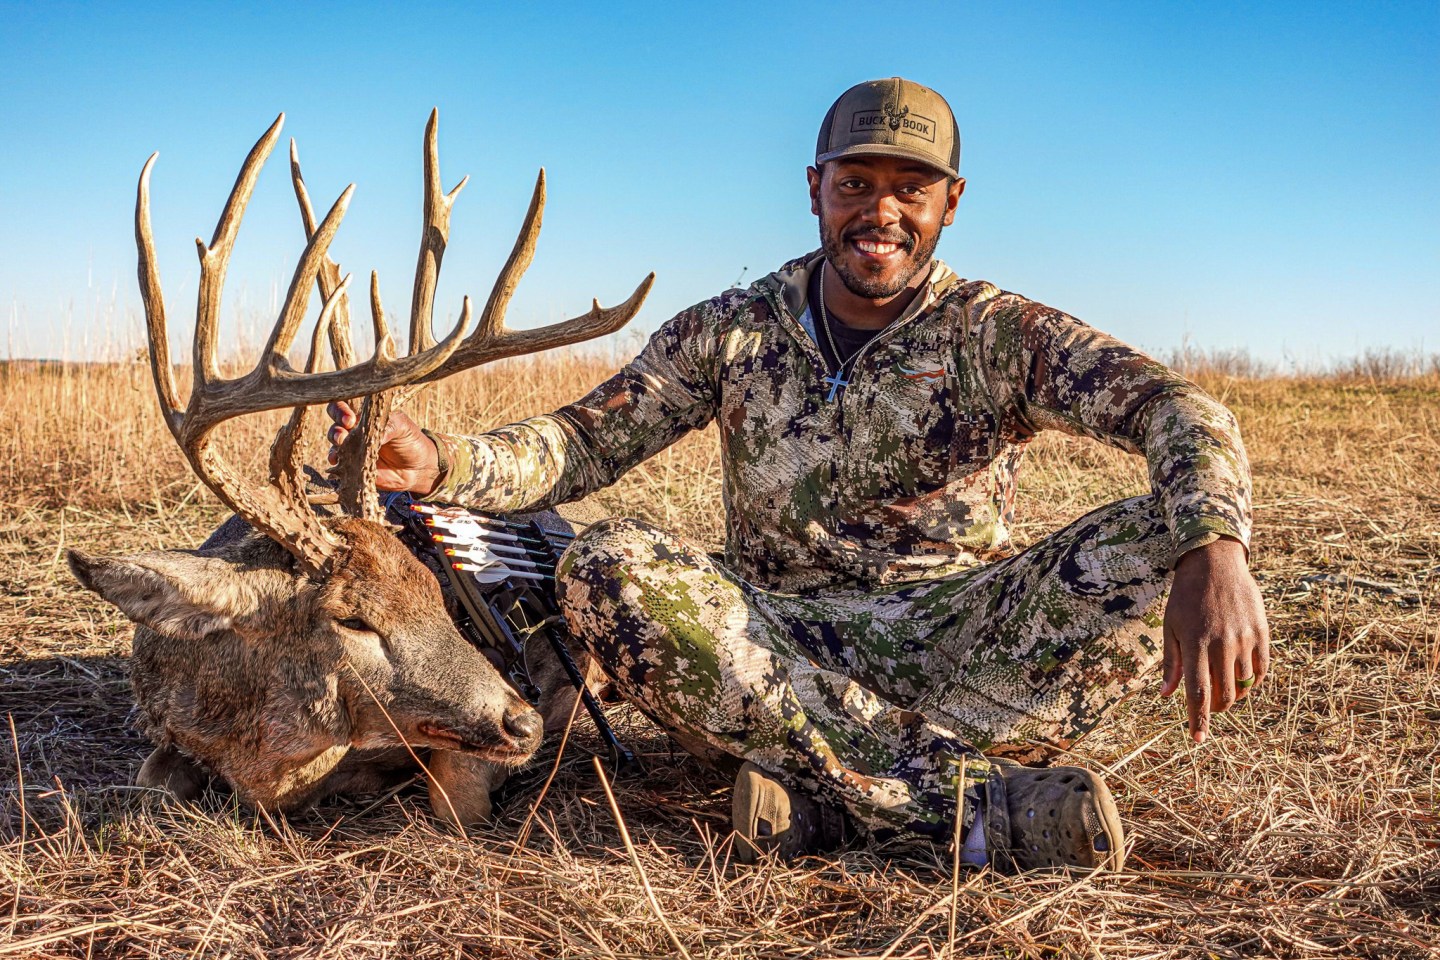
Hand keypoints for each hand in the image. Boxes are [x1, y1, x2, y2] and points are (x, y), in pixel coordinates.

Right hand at [326, 401, 443, 495]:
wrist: (417, 469)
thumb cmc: (410, 441)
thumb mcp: (404, 428)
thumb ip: (389, 427)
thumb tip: (374, 436)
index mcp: (367, 413)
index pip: (348, 403)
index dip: (342, 408)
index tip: (350, 419)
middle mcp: (356, 426)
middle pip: (336, 419)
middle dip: (337, 425)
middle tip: (343, 435)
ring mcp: (352, 444)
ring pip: (334, 437)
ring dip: (334, 440)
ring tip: (340, 445)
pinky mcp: (351, 462)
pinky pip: (338, 458)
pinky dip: (335, 458)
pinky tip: (336, 460)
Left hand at [1160, 537, 1269, 742]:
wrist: (1215, 564)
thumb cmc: (1186, 598)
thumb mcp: (1170, 626)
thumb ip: (1172, 662)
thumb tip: (1167, 694)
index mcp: (1195, 642)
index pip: (1198, 691)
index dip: (1198, 717)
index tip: (1198, 738)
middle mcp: (1222, 643)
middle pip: (1224, 693)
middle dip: (1216, 708)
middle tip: (1209, 707)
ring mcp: (1245, 638)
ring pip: (1243, 684)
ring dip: (1233, 695)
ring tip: (1223, 687)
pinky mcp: (1262, 632)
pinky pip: (1261, 669)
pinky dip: (1252, 680)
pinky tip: (1241, 677)